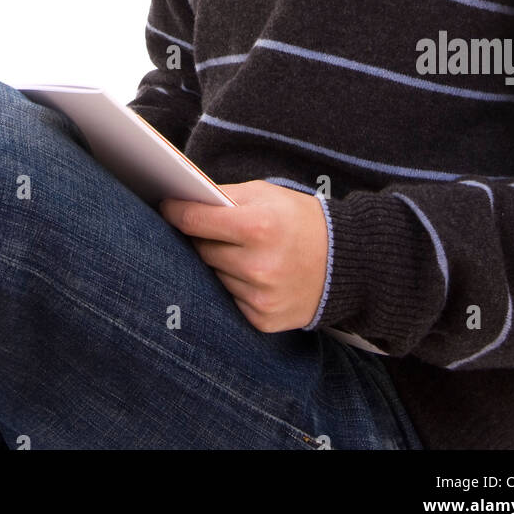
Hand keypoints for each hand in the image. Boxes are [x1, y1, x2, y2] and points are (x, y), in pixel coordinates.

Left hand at [158, 180, 328, 332]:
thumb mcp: (267, 195)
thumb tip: (183, 199)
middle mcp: (258, 265)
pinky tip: (253, 274)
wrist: (346, 263)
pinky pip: (229, 299)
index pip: (196, 221)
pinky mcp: (262, 319)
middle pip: (202, 250)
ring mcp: (260, 296)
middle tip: (209, 229)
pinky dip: (235, 285)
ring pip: (213, 275)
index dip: (176, 212)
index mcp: (258, 226)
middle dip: (202, 238)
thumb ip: (224, 196)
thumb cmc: (301, 220)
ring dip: (218, 263)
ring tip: (240, 252)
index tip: (166, 207)